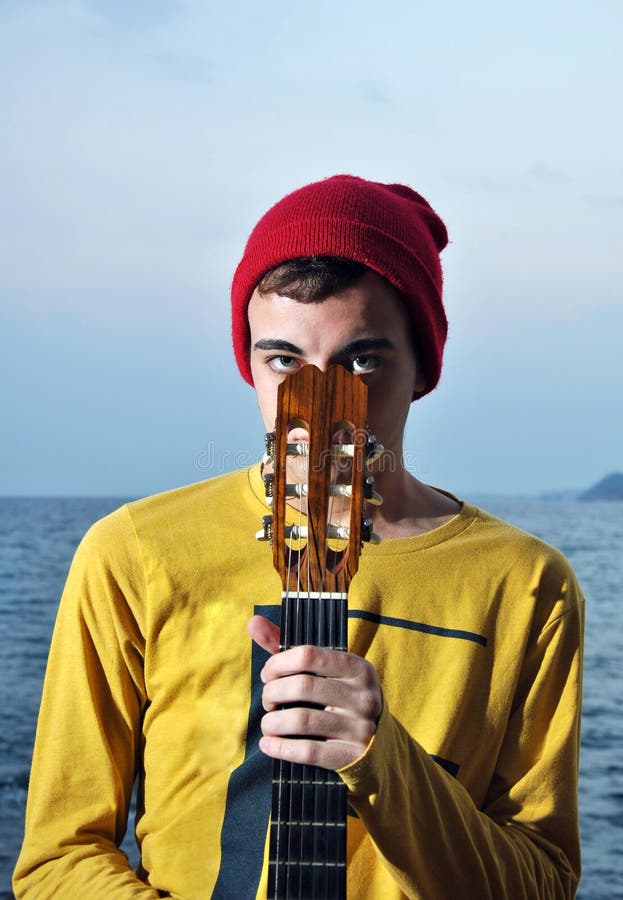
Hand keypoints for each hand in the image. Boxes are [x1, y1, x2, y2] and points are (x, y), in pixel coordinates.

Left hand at [247, 614, 381, 769]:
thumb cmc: (340, 699)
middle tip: (267, 701)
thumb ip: (288, 648)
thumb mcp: (325, 673)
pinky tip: (268, 745)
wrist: (377, 746)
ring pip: (301, 720)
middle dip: (272, 693)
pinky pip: (308, 751)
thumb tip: (252, 622)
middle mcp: (363, 695)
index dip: (278, 663)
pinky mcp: (352, 756)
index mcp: (357, 667)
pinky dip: (280, 748)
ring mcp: (360, 727)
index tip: (267, 674)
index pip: (308, 655)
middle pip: (302, 686)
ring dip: (272, 722)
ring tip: (268, 723)